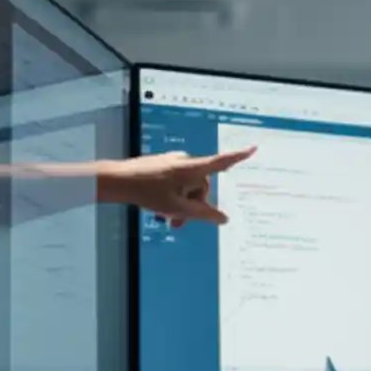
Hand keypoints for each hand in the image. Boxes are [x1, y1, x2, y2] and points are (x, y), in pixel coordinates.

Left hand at [99, 147, 256, 225]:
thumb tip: (223, 219)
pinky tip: (161, 208)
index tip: (253, 148)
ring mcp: (174, 163)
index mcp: (191, 169)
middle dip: (194, 204)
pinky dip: (175, 196)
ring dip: (182, 203)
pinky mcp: (164, 166)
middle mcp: (185, 162)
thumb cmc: (145, 192)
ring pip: (188, 187)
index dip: (239, 156)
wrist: (116, 180)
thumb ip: (202, 214)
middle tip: (179, 222)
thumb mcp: (176, 208)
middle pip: (202, 186)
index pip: (220, 162)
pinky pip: (178, 182)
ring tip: (168, 218)